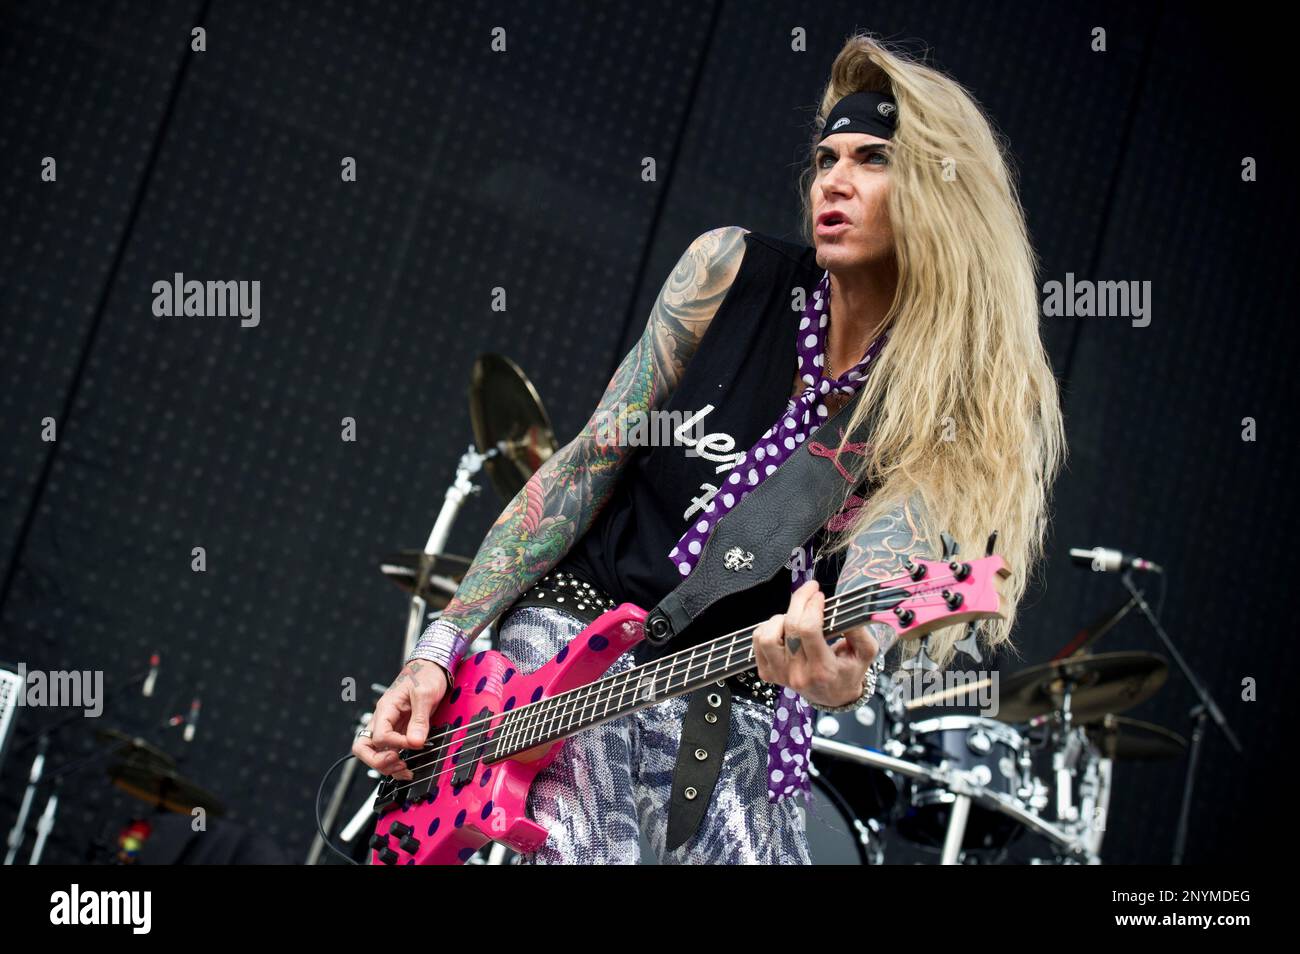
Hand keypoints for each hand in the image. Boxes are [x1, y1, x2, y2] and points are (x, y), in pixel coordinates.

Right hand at [351, 660, 448, 780]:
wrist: (431, 667)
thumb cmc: (425, 675)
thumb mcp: (425, 694)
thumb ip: (420, 720)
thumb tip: (416, 742)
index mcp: (386, 708)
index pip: (380, 735)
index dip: (396, 744)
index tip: (415, 744)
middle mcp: (383, 719)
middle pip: (363, 747)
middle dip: (378, 761)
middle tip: (398, 763)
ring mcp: (389, 726)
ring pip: (374, 752)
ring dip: (387, 766)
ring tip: (406, 770)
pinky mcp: (399, 730)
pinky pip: (389, 751)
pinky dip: (396, 762)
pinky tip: (408, 767)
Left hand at [752, 579, 878, 707]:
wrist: (833, 696)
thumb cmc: (848, 672)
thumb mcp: (865, 653)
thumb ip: (860, 632)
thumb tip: (846, 612)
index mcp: (823, 670)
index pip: (809, 630)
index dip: (812, 607)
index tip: (819, 596)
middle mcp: (799, 674)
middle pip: (790, 627)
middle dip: (799, 601)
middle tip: (809, 591)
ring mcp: (780, 674)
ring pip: (767, 636)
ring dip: (781, 618)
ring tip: (795, 615)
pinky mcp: (768, 673)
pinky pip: (758, 642)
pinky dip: (767, 628)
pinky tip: (783, 627)